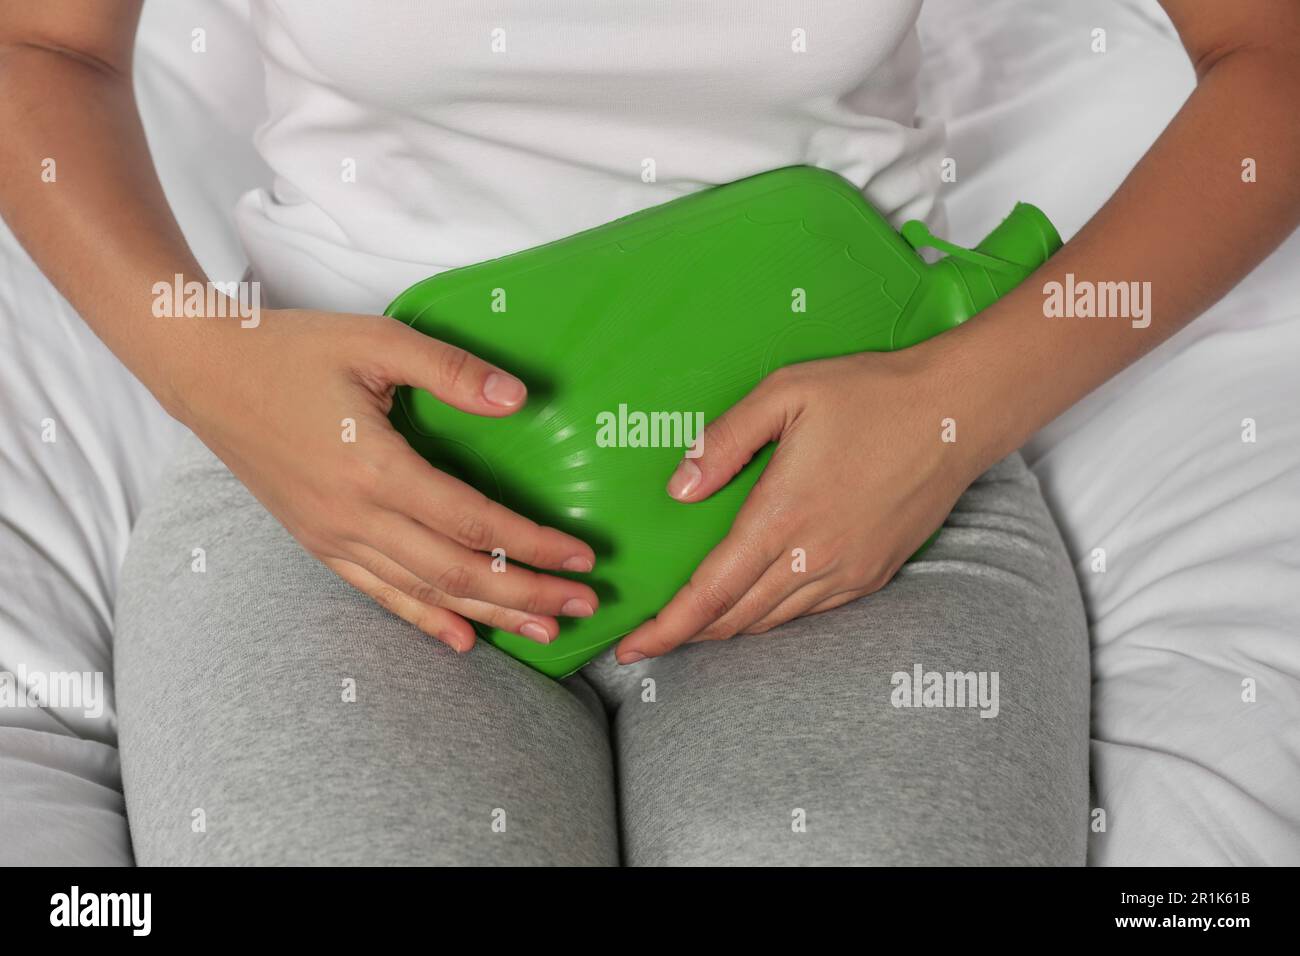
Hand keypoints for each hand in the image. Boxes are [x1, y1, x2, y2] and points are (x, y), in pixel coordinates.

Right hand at [173, 307, 599, 652]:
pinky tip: (463, 640)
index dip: (533, 544)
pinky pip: (380, 595)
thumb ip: (451, 371)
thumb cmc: (293, 351)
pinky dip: (426, 621)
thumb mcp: (376, 342)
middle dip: (528, 595)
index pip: (474, 521)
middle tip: (585, 607)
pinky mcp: (319, 544)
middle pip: (459, 572)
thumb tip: (520, 398)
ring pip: (425, 593)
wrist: (205, 375)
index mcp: (376, 468)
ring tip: (544, 633)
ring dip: (490, 615)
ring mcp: (334, 538)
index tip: (582, 556)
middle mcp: (356, 517)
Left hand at [614, 347, 987, 662]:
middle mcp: (815, 557)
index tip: (631, 648)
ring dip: (728, 627)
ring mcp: (849, 571)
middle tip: (650, 638)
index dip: (667, 628)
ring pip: (773, 621)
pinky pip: (812, 612)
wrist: (958, 412)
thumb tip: (678, 489)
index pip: (710, 592)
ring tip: (694, 623)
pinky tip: (757, 604)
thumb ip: (724, 441)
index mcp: (783, 516)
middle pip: (736, 618)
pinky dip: (773, 617)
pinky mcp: (875, 573)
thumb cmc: (871, 394)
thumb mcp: (785, 394)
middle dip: (687, 634)